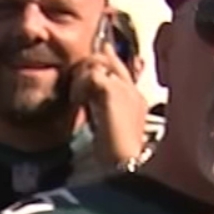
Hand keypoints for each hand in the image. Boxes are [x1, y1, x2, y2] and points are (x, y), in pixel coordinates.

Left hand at [69, 44, 147, 166]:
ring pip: (98, 63)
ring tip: (77, 97)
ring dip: (82, 77)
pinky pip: (91, 74)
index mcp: (136, 100)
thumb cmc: (115, 155)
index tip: (100, 51)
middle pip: (111, 61)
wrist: (124, 162)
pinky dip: (80, 85)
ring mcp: (124, 88)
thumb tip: (86, 98)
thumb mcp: (107, 126)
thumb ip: (101, 108)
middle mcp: (132, 90)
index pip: (121, 70)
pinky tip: (77, 101)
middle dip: (92, 61)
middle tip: (78, 70)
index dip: (109, 59)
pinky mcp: (112, 90)